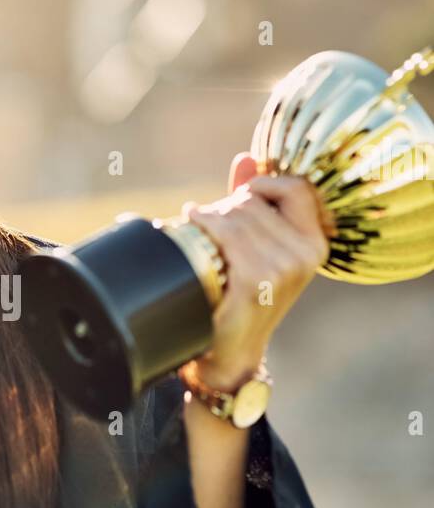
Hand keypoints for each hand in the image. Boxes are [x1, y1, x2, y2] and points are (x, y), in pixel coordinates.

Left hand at [179, 153, 331, 390]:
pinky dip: (203, 225)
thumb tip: (247, 158)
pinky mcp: (256, 282)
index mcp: (315, 241)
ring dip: (210, 217)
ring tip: (201, 230)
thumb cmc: (243, 293)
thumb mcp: (257, 244)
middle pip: (255, 200)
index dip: (265, 185)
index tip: (244, 197)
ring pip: (236, 215)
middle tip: (211, 225)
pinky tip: (192, 226)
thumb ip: (256, 201)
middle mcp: (305, 253)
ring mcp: (283, 269)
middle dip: (227, 207)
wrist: (231, 350)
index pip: (297, 186)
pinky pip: (225, 234)